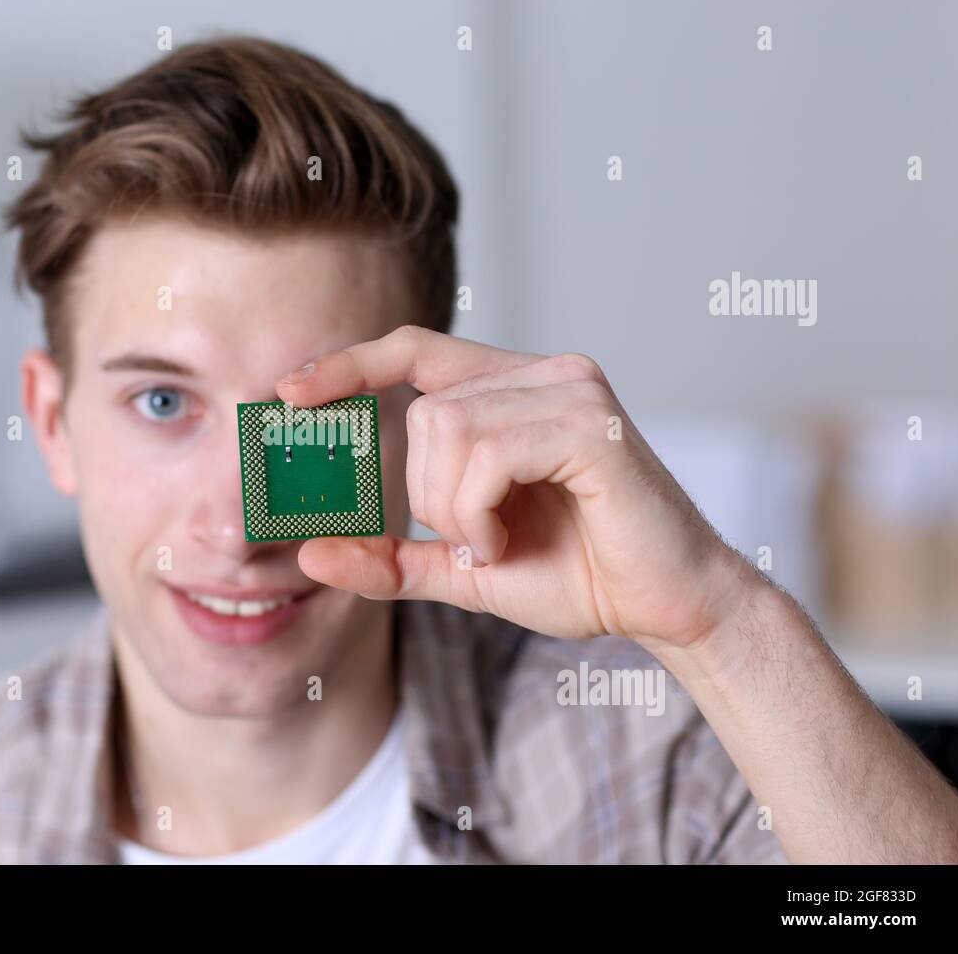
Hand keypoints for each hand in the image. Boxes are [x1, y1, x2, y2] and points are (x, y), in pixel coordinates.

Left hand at [276, 326, 764, 648]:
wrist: (668, 607)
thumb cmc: (579, 574)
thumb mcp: (465, 568)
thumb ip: (392, 559)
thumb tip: (310, 552)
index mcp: (514, 390)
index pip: (416, 350)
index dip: (350, 365)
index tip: (288, 393)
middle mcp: (546, 373)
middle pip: (423, 408)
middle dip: (427, 493)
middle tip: (474, 540)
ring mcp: (572, 391)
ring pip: (448, 427)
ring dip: (454, 508)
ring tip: (496, 541)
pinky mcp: (593, 426)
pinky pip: (488, 452)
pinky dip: (479, 508)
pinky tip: (508, 538)